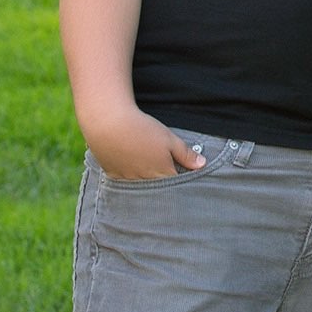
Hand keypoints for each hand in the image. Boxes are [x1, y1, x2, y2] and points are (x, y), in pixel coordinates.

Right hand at [83, 105, 206, 180]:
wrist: (109, 124)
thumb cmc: (142, 130)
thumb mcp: (169, 139)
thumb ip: (185, 154)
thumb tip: (202, 165)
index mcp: (161, 173)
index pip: (175, 184)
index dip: (181, 180)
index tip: (183, 174)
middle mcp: (144, 181)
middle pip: (158, 187)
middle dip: (164, 182)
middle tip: (164, 168)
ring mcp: (127, 179)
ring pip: (141, 185)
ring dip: (146, 179)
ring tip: (146, 164)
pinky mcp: (113, 174)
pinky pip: (124, 181)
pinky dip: (129, 175)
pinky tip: (130, 164)